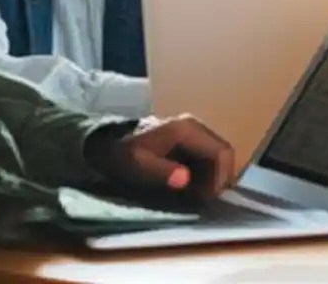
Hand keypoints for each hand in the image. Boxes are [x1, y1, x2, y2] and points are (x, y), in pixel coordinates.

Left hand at [87, 115, 235, 200]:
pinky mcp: (189, 141)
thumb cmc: (120, 154)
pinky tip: (189, 188)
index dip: (219, 178)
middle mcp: (194, 127)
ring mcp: (193, 132)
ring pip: (217, 157)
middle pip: (223, 154)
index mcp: (186, 129)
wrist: (104, 142)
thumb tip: (185, 179)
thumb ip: (160, 171)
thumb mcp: (135, 165)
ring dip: (211, 179)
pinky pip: (207, 158)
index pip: (220, 152)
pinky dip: (205, 175)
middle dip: (217, 180)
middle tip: (201, 201)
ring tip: (194, 197)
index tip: (206, 199)